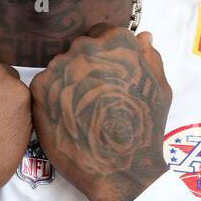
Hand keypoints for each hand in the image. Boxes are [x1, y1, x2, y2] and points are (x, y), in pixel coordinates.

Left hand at [30, 25, 171, 200]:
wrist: (118, 165)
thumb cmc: (144, 128)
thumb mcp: (160, 89)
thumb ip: (150, 58)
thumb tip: (143, 37)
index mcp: (115, 41)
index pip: (100, 34)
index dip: (102, 55)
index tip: (105, 74)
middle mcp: (85, 47)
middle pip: (78, 49)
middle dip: (83, 67)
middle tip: (92, 96)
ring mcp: (59, 67)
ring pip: (59, 67)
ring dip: (66, 82)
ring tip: (78, 110)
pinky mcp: (40, 89)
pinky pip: (43, 85)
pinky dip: (51, 98)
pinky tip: (64, 117)